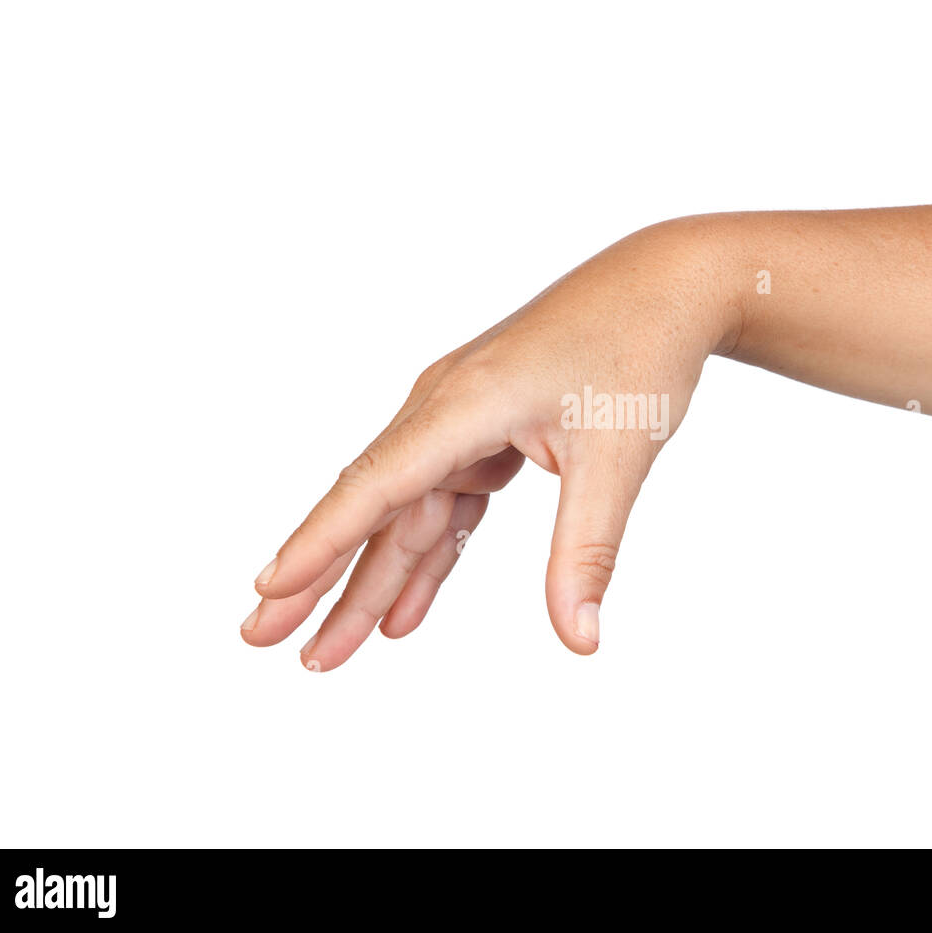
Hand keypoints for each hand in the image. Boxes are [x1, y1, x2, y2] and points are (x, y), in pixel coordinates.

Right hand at [242, 218, 736, 668]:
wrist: (668, 283)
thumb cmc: (638, 350)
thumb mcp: (617, 458)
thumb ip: (586, 553)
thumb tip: (579, 640)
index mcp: (462, 403)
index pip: (373, 486)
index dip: (319, 544)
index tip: (269, 591)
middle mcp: (445, 407)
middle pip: (370, 506)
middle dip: (319, 578)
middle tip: (263, 639)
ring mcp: (462, 416)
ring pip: (405, 512)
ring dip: (373, 580)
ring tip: (331, 649)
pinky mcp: (486, 426)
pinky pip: (444, 500)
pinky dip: (428, 554)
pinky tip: (406, 606)